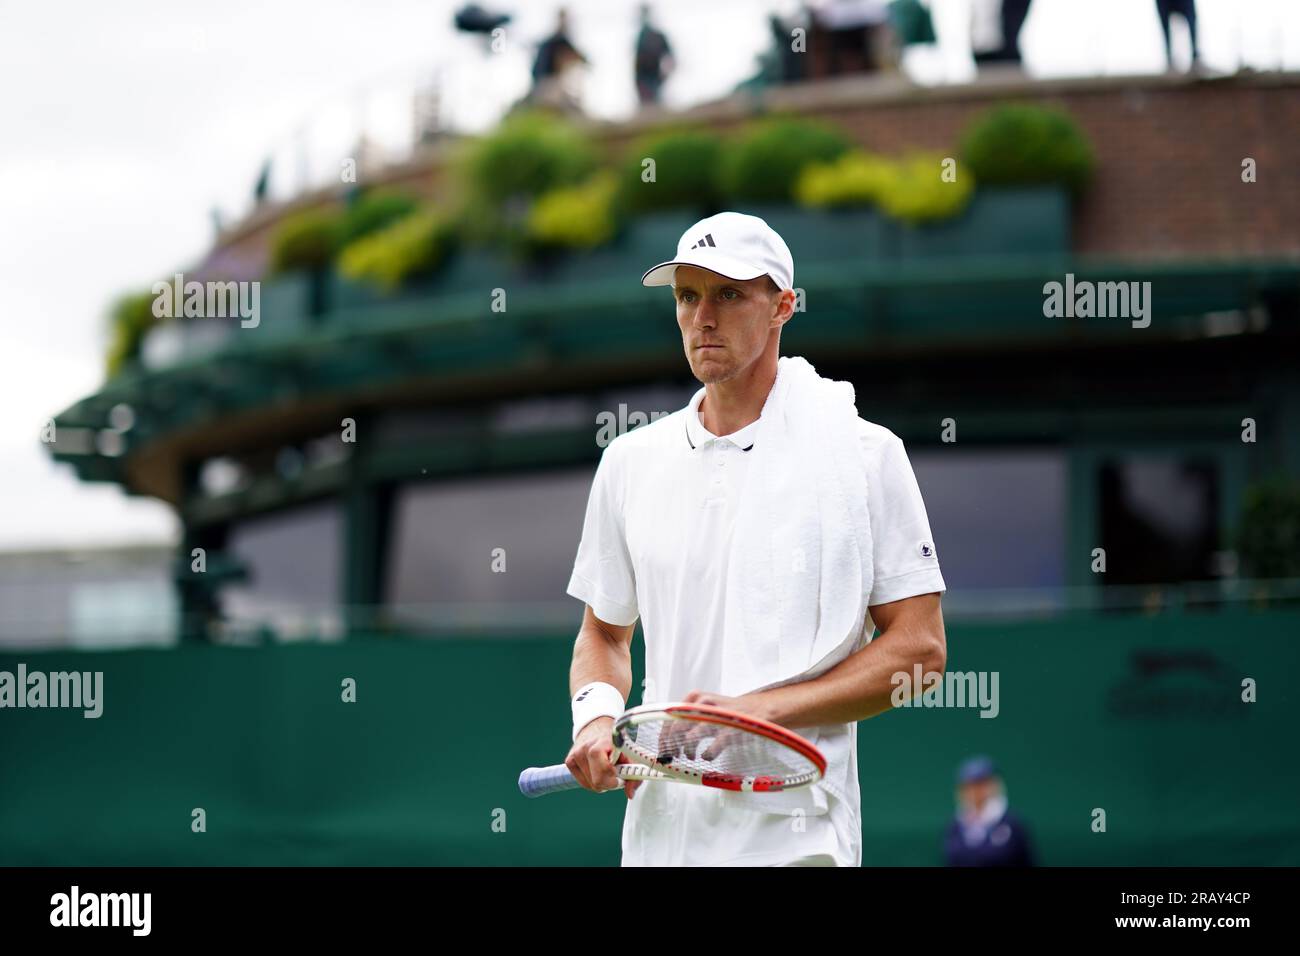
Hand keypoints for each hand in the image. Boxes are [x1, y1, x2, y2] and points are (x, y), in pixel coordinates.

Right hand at [564, 717, 638, 799]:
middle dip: (609, 784)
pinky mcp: (569, 760)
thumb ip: (634, 775)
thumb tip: (630, 794)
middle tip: (616, 775)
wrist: (596, 726)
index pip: (605, 771)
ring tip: (606, 769)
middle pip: (597, 782)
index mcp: (602, 744)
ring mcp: (576, 754)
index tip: (621, 777)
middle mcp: (586, 748)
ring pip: (590, 785)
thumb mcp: (629, 755)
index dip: (615, 780)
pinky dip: (591, 782)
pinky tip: (596, 770)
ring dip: (601, 782)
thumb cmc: (614, 743)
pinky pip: (583, 783)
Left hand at [662, 690, 778, 765]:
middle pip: (677, 728)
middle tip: (673, 756)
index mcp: (694, 698)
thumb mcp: (705, 709)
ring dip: (688, 751)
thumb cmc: (725, 713)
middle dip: (672, 746)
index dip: (663, 737)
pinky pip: (711, 748)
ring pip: (691, 738)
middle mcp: (704, 704)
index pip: (670, 718)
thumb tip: (666, 740)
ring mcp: (717, 716)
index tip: (662, 750)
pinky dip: (706, 755)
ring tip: (692, 756)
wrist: (757, 710)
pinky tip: (707, 755)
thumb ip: (687, 719)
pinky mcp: (730, 730)